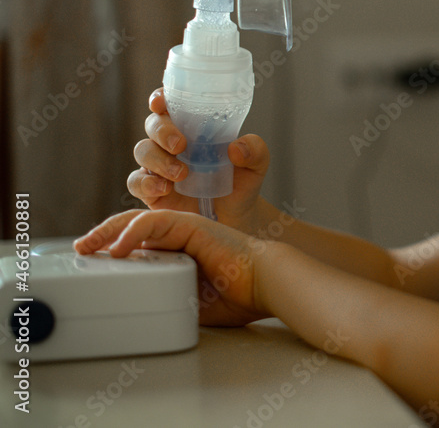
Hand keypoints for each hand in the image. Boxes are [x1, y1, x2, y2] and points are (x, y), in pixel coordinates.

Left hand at [74, 209, 269, 326]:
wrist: (265, 283)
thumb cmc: (238, 296)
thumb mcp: (191, 302)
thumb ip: (168, 295)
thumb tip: (141, 309)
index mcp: (181, 252)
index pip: (141, 243)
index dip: (116, 247)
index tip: (94, 261)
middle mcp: (180, 235)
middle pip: (133, 227)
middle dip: (103, 236)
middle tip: (83, 249)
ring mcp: (185, 227)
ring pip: (138, 220)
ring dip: (109, 231)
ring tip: (89, 245)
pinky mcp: (191, 224)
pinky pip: (154, 221)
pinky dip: (133, 232)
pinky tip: (119, 248)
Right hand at [130, 88, 269, 232]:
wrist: (235, 215)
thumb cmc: (241, 180)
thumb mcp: (257, 163)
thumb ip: (254, 150)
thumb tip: (236, 148)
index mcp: (193, 126)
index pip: (171, 104)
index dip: (160, 99)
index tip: (161, 103)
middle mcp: (171, 141)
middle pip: (153, 124)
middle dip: (163, 131)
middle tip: (181, 145)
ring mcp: (158, 164)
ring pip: (142, 151)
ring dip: (158, 159)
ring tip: (181, 174)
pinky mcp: (151, 189)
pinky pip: (136, 181)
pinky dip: (146, 183)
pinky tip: (164, 189)